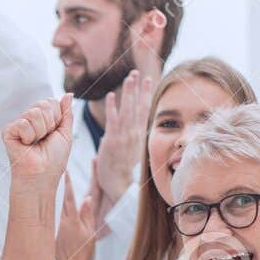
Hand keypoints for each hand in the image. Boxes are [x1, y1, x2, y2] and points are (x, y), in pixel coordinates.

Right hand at [3, 93, 74, 189]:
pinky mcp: (8, 131)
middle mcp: (28, 118)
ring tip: (35, 143)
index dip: (57, 118)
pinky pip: (23, 123)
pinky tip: (25, 145)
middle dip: (50, 124)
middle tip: (44, 139)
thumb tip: (68, 94)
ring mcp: (18, 124)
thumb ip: (66, 113)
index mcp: (41, 118)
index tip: (53, 134)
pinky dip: (29, 136)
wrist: (43, 174)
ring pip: (34, 113)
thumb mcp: (65, 133)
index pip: (51, 102)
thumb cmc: (53, 159)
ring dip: (40, 132)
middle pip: (44, 104)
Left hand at [54, 168, 98, 259]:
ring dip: (52, 193)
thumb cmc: (82, 254)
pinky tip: (43, 199)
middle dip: (58, 184)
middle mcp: (61, 221)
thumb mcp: (89, 234)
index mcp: (72, 220)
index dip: (67, 184)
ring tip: (49, 180)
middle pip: (59, 198)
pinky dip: (49, 206)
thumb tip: (87, 197)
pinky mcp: (51, 231)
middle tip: (54, 170)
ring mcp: (55, 226)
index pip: (69, 198)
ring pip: (53, 206)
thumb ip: (88, 215)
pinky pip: (49, 215)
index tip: (65, 171)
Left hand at [94, 70, 152, 204]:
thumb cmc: (124, 173)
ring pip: (128, 110)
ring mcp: (125, 136)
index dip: (145, 94)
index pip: (144, 110)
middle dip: (137, 88)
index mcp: (139, 135)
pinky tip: (111, 95)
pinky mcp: (113, 141)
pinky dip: (113, 107)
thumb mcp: (130, 153)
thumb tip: (122, 134)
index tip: (148, 80)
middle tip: (137, 72)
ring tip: (129, 77)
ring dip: (128, 92)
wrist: (121, 187)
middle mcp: (135, 134)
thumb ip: (127, 140)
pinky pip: (113, 120)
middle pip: (138, 106)